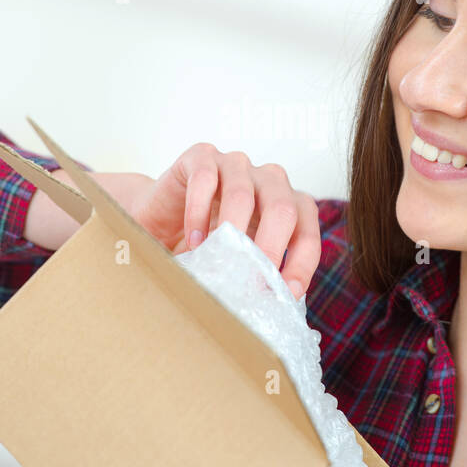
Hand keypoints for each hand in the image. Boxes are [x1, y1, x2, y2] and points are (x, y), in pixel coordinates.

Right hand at [127, 144, 320, 299]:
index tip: (288, 293)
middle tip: (255, 280)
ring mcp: (235, 164)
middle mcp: (267, 179)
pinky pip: (204, 179)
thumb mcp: (239, 260)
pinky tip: (193, 239)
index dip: (303, 261)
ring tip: (216, 261)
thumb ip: (259, 275)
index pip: (306, 229)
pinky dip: (198, 211)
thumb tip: (277, 310)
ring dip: (230, 232)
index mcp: (286, 203)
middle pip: (282, 208)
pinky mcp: (201, 156)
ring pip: (242, 194)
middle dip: (271, 248)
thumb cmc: (206, 243)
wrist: (159, 219)